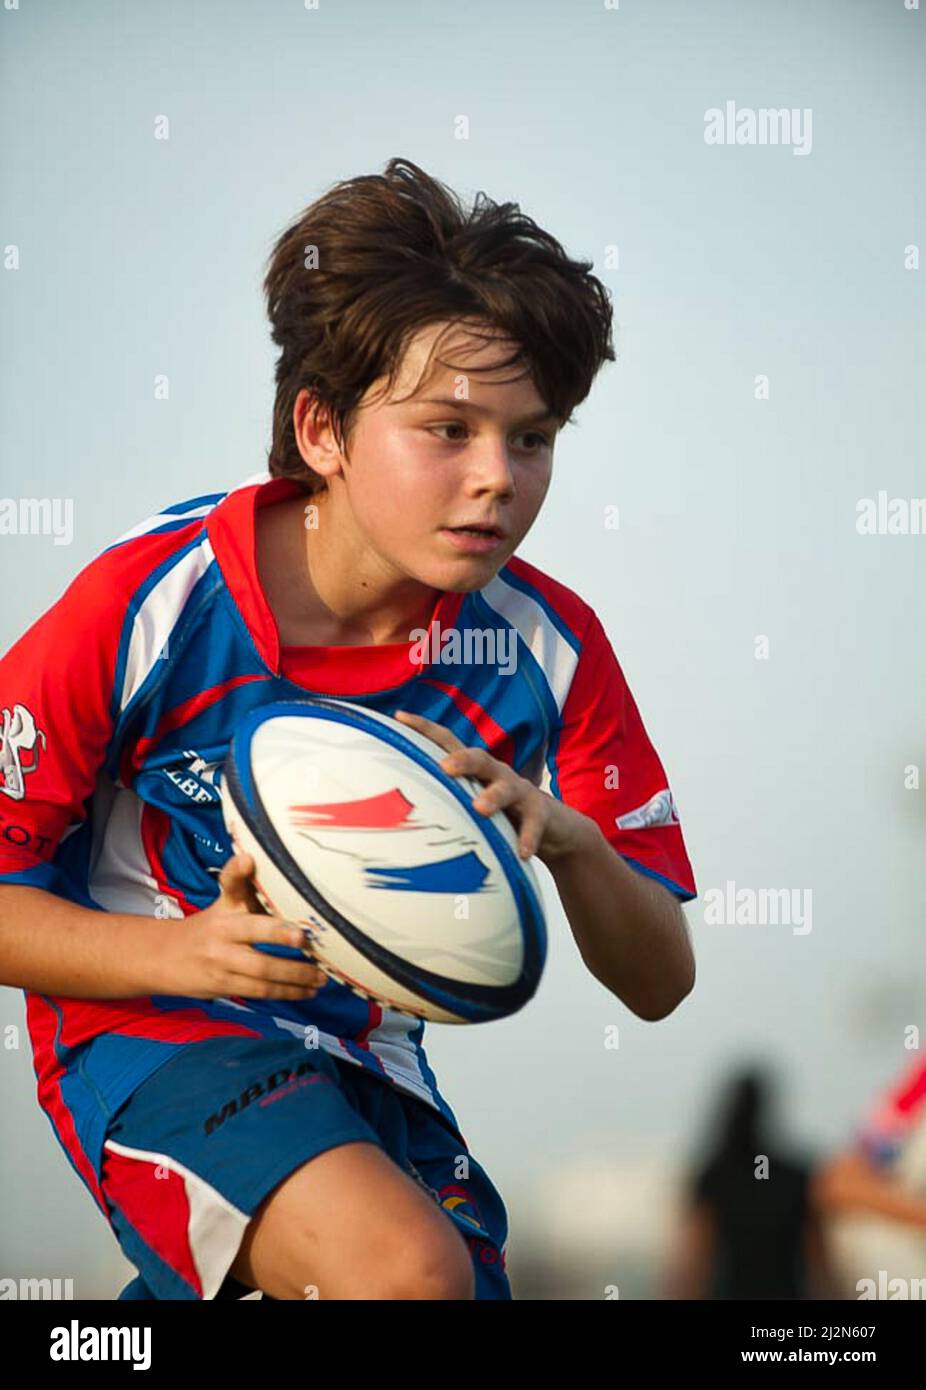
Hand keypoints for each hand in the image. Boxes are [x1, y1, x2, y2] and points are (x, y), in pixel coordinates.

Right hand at [155, 852, 328, 1000]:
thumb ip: (245, 887)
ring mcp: (221, 960)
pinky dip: (285, 992)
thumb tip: (266, 864)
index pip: (229, 883)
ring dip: (294, 976)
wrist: (165, 958)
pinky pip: (259, 991)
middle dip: (279, 935)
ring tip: (320, 978)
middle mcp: (222, 930)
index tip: (247, 860)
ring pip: (262, 970)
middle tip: (304, 939)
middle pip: (252, 930)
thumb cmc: (210, 928)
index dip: (237, 870)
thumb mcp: (224, 904)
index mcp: (224, 906)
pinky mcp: (223, 985)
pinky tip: (306, 992)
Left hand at [393, 710, 591, 864]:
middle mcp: (496, 773)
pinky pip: (535, 822)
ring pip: (507, 787)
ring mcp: (520, 791)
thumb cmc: (500, 816)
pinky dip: (527, 838)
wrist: (554, 828)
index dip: (425, 728)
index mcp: (474, 770)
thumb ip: (444, 805)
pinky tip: (521, 853)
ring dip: (493, 797)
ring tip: (481, 809)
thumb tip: (394, 817)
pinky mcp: (542, 812)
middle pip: (479, 757)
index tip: (399, 718)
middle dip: (462, 760)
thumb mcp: (471, 804)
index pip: (448, 742)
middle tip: (445, 768)